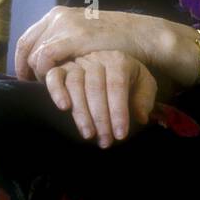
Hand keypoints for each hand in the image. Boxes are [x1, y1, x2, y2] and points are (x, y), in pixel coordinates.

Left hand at [15, 5, 167, 82]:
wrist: (140, 35)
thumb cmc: (114, 40)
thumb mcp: (84, 36)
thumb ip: (65, 43)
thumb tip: (46, 61)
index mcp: (58, 14)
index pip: (26, 39)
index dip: (22, 62)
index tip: (26, 79)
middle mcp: (57, 16)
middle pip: (27, 48)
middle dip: (28, 71)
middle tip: (35, 89)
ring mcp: (65, 25)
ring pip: (35, 55)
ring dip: (40, 76)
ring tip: (52, 90)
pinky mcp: (74, 36)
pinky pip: (46, 57)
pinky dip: (46, 74)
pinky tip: (57, 85)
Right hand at [43, 49, 157, 147]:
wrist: (113, 70)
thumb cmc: (129, 82)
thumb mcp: (144, 87)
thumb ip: (144, 100)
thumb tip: (140, 117)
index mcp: (118, 60)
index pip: (117, 85)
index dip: (118, 111)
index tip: (120, 134)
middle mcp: (97, 58)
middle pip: (95, 86)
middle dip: (100, 118)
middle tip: (105, 140)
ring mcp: (77, 63)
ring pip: (74, 83)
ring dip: (81, 112)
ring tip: (88, 134)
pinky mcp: (61, 69)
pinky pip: (54, 76)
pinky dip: (56, 90)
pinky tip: (64, 108)